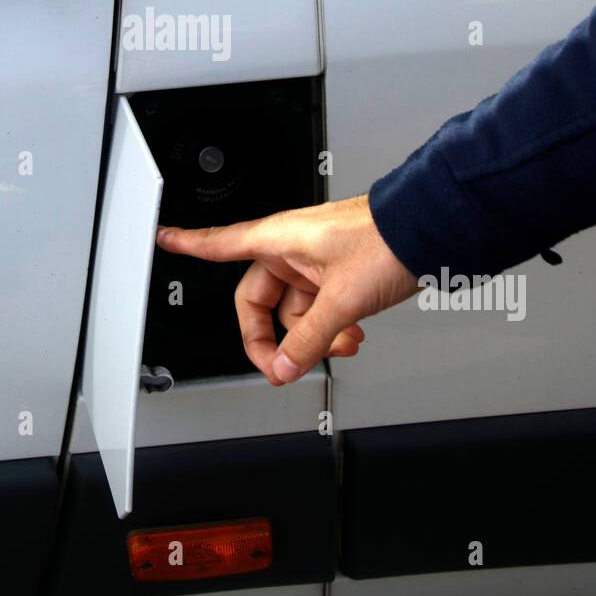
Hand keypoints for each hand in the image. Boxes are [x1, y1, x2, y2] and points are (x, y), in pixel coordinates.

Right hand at [156, 194, 417, 385]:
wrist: (431, 228)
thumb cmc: (388, 238)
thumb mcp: (342, 299)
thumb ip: (308, 339)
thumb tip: (284, 367)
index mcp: (278, 239)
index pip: (219, 243)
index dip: (188, 244)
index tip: (164, 238)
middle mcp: (292, 247)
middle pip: (259, 300)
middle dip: (276, 337)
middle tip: (285, 364)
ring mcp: (315, 259)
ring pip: (294, 310)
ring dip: (314, 336)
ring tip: (343, 344)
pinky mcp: (339, 270)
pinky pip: (320, 307)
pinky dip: (333, 327)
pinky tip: (352, 335)